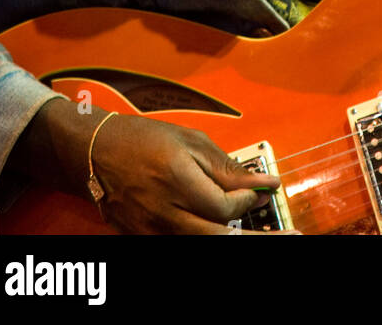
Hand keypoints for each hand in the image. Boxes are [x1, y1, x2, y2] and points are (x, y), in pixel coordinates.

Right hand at [90, 114, 300, 234]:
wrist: (96, 153)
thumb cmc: (145, 140)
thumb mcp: (191, 142)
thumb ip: (228, 167)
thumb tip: (264, 184)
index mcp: (177, 180)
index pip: (224, 207)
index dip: (246, 201)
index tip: (257, 190)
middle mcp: (164, 212)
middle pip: (216, 236)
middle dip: (251, 236)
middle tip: (285, 235)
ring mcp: (152, 230)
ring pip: (200, 242)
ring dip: (225, 234)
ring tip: (249, 228)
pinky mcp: (144, 239)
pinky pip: (181, 241)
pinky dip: (202, 233)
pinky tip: (214, 224)